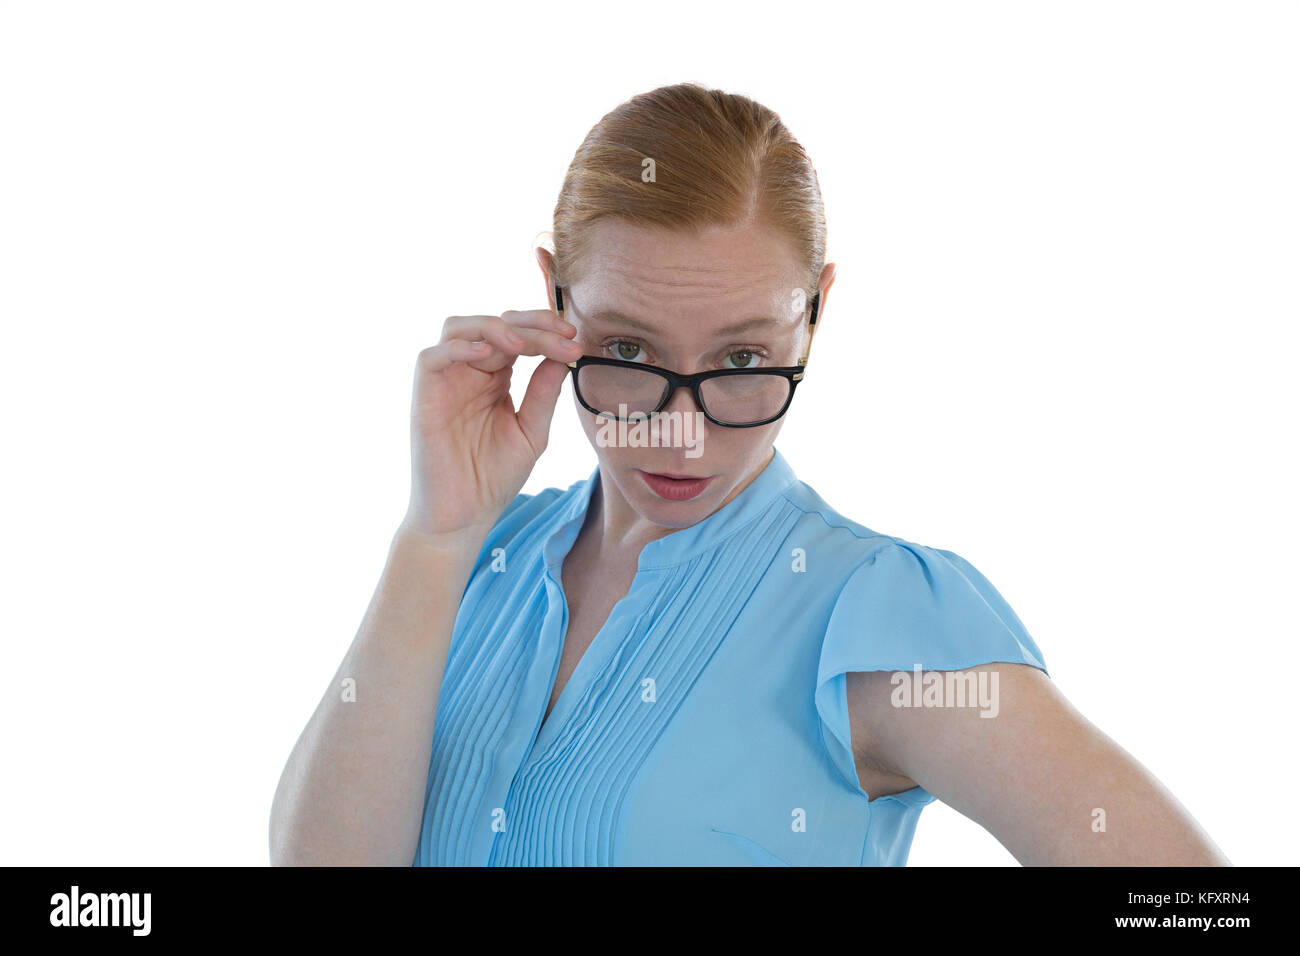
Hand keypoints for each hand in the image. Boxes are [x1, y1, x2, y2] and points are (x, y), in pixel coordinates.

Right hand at [400, 308, 583, 539]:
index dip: (545, 331)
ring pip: (459, 327)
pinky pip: (431, 357)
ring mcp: (445, 382)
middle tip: (563, 336)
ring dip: (494, 327)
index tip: (575, 340)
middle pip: (494, 324)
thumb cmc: (493, 478)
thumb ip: (544, 394)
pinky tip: (488, 356)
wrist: (462, 517)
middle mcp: (468, 372)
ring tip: (524, 344)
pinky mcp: (423, 397)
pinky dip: (457, 348)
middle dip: (531, 325)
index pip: (518, 336)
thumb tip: (564, 355)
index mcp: (494, 377)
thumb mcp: (531, 432)